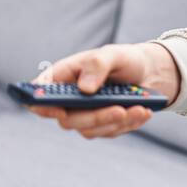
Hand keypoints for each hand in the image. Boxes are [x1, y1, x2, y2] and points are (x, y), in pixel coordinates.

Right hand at [27, 42, 180, 138]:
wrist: (146, 72)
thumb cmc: (122, 60)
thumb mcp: (112, 55)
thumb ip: (97, 65)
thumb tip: (84, 89)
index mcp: (61, 78)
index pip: (39, 95)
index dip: (42, 105)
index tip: (59, 109)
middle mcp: (68, 100)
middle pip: (67, 120)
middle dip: (96, 117)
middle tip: (119, 110)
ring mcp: (83, 116)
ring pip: (90, 130)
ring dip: (116, 121)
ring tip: (140, 108)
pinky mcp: (101, 126)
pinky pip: (110, 132)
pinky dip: (128, 124)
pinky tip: (143, 112)